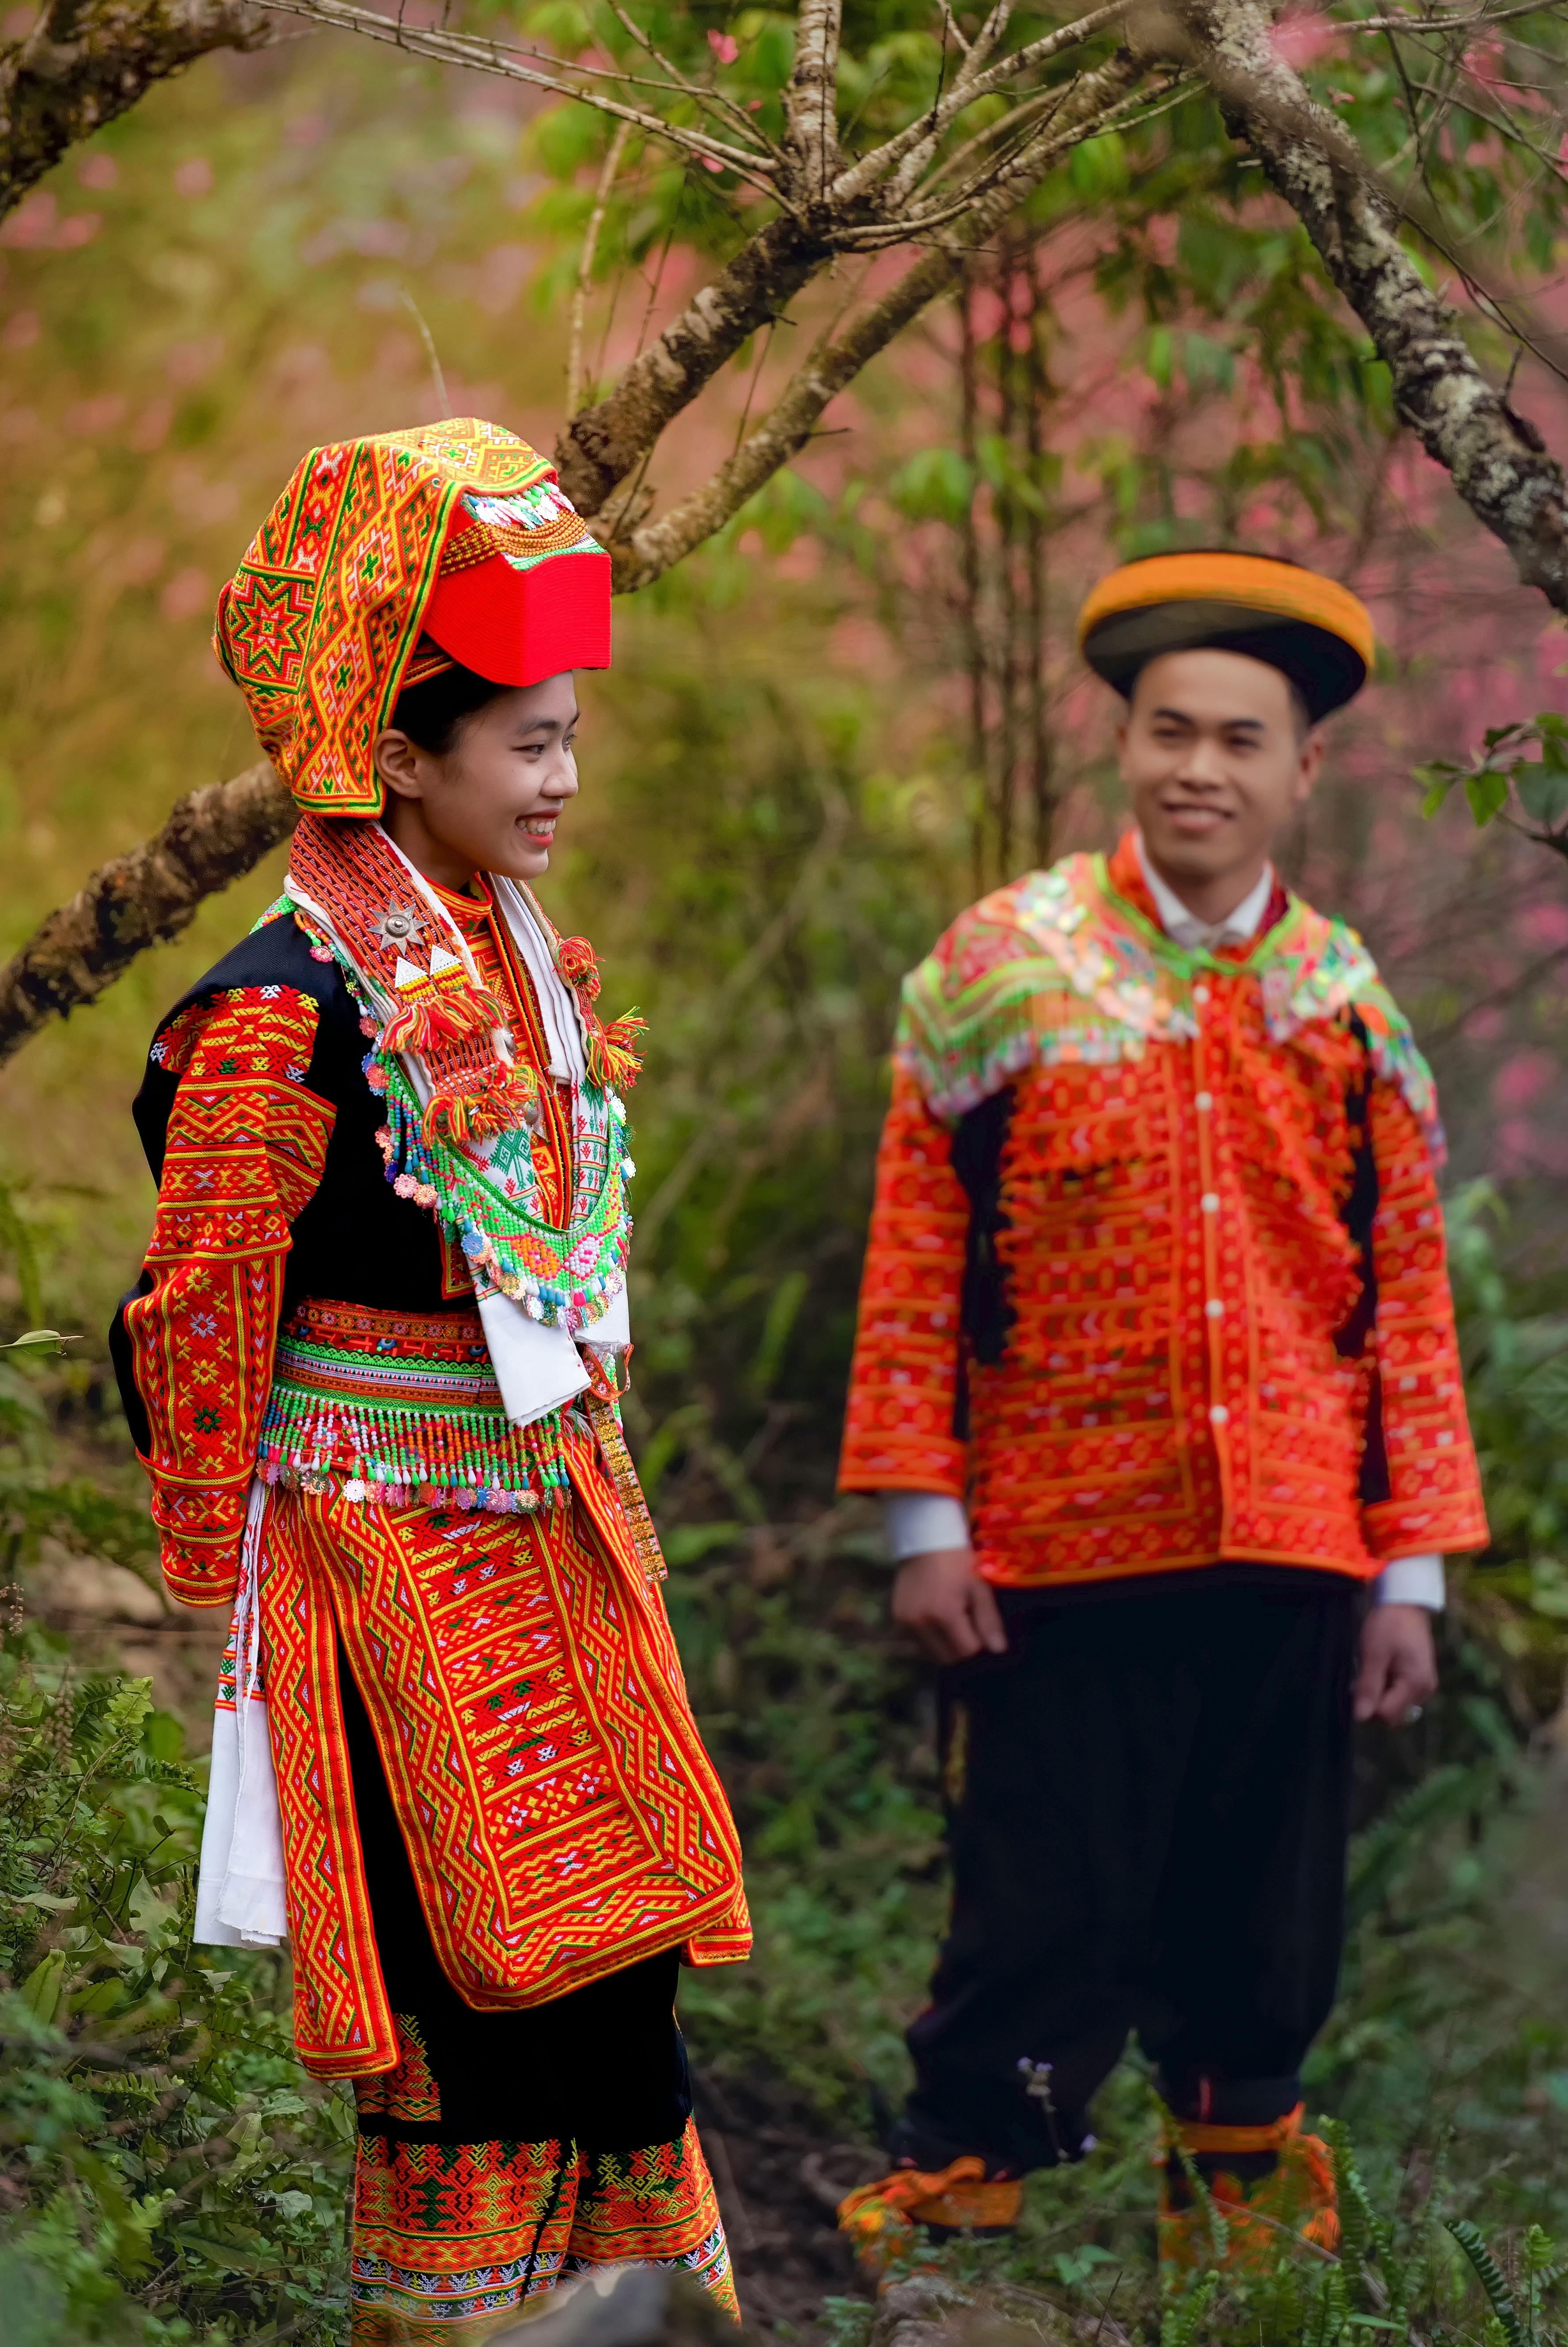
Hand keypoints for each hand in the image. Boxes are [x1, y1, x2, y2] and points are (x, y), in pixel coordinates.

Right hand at [892, 1547, 1007, 1665]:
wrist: (925, 1537)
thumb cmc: (958, 1559)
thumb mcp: (979, 1587)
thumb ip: (989, 1620)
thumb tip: (998, 1650)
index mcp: (943, 1614)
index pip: (966, 1651)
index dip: (978, 1641)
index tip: (979, 1622)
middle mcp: (920, 1623)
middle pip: (947, 1657)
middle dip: (961, 1647)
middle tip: (967, 1623)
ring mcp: (905, 1622)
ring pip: (931, 1653)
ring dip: (945, 1645)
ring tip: (951, 1620)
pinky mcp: (897, 1618)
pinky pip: (918, 1641)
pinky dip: (930, 1637)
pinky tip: (936, 1618)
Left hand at [1354, 1603, 1438, 1724]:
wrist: (1406, 1603)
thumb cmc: (1389, 1625)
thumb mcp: (1373, 1654)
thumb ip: (1368, 1687)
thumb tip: (1360, 1717)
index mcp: (1415, 1684)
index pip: (1387, 1714)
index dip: (1367, 1704)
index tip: (1358, 1683)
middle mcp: (1425, 1690)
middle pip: (1393, 1715)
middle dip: (1375, 1701)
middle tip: (1366, 1674)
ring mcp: (1425, 1686)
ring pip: (1396, 1706)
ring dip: (1380, 1694)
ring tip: (1375, 1669)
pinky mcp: (1421, 1679)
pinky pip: (1401, 1695)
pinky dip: (1388, 1688)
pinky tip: (1382, 1669)